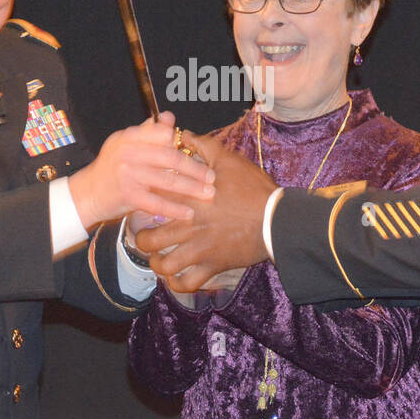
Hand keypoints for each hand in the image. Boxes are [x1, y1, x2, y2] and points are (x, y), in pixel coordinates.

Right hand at [67, 112, 214, 229]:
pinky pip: (157, 203)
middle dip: (195, 169)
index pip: (163, 135)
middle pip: (170, 158)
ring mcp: (128, 174)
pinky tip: (189, 214)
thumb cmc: (110, 169)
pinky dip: (174, 209)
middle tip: (212, 177)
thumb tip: (169, 117)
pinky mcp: (127, 195)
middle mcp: (128, 152)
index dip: (184, 145)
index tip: (201, 154)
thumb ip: (147, 132)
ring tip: (208, 194)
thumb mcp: (124, 144)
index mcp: (130, 137)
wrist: (85, 194)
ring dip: (191, 189)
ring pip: (167, 180)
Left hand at [135, 130, 274, 292]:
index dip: (142, 201)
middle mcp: (189, 226)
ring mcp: (200, 249)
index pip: (152, 201)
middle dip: (141, 239)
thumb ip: (203, 147)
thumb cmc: (254, 189)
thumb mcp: (229, 160)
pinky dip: (178, 284)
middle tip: (146, 236)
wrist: (277, 219)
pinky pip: (187, 284)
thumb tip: (183, 134)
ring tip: (159, 258)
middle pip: (148, 239)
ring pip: (164, 265)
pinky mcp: (213, 266)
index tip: (142, 201)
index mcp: (189, 199)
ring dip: (157, 264)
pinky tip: (177, 277)